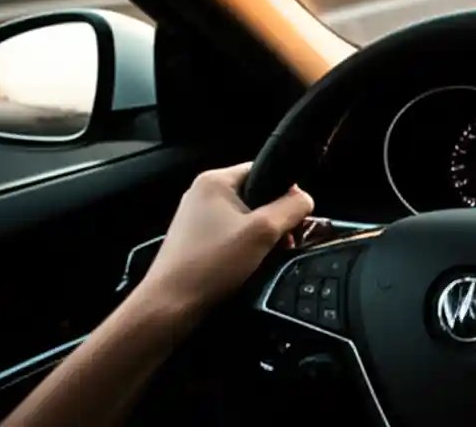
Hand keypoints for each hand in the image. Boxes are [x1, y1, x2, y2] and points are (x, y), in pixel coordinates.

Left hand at [140, 163, 313, 317]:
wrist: (170, 305)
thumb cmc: (211, 265)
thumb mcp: (263, 232)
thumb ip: (291, 208)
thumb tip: (305, 199)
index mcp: (215, 180)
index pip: (264, 170)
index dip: (286, 193)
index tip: (295, 220)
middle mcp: (202, 193)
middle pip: (256, 196)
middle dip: (275, 220)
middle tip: (284, 243)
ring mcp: (196, 218)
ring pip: (245, 218)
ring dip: (262, 237)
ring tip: (266, 258)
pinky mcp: (195, 241)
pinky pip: (231, 235)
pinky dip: (245, 247)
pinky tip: (248, 266)